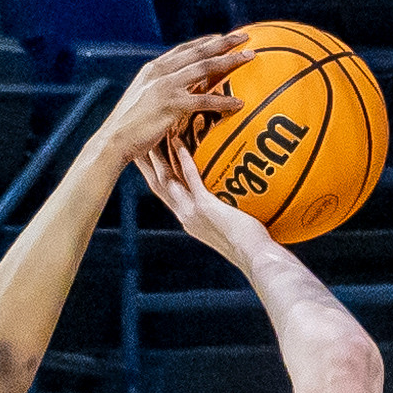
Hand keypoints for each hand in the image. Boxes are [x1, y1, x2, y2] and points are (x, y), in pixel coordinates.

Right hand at [102, 33, 251, 168]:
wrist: (113, 140)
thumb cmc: (128, 127)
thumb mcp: (141, 101)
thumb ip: (157, 93)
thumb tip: (172, 96)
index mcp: (153, 69)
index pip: (183, 50)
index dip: (204, 42)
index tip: (222, 37)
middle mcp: (160, 72)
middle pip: (198, 52)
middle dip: (224, 42)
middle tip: (245, 37)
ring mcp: (165, 87)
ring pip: (204, 68)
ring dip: (230, 61)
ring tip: (250, 58)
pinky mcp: (171, 104)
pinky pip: (204, 100)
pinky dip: (223, 101)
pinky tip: (239, 104)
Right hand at [137, 135, 272, 267]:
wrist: (256, 258)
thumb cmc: (251, 242)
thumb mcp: (232, 223)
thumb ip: (226, 206)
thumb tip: (234, 190)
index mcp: (189, 219)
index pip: (164, 193)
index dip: (153, 173)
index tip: (146, 155)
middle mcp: (185, 215)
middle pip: (158, 184)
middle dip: (146, 163)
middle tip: (137, 141)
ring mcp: (192, 212)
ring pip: (167, 180)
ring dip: (159, 157)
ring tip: (155, 135)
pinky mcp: (204, 208)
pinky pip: (190, 178)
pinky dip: (184, 159)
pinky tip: (179, 142)